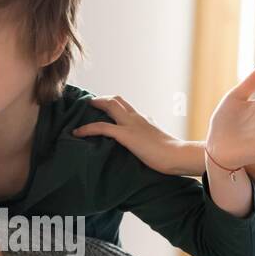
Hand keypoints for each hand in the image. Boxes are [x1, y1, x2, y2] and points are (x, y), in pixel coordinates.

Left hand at [73, 95, 202, 175]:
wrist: (176, 156)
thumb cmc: (171, 155)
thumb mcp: (158, 144)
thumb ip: (150, 142)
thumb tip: (147, 149)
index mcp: (145, 119)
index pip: (127, 107)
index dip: (114, 105)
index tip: (104, 107)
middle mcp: (137, 117)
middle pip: (117, 100)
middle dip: (102, 99)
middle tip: (90, 103)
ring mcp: (131, 124)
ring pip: (110, 105)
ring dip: (95, 105)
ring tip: (81, 110)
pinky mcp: (126, 134)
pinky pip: (102, 127)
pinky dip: (87, 128)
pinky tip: (77, 132)